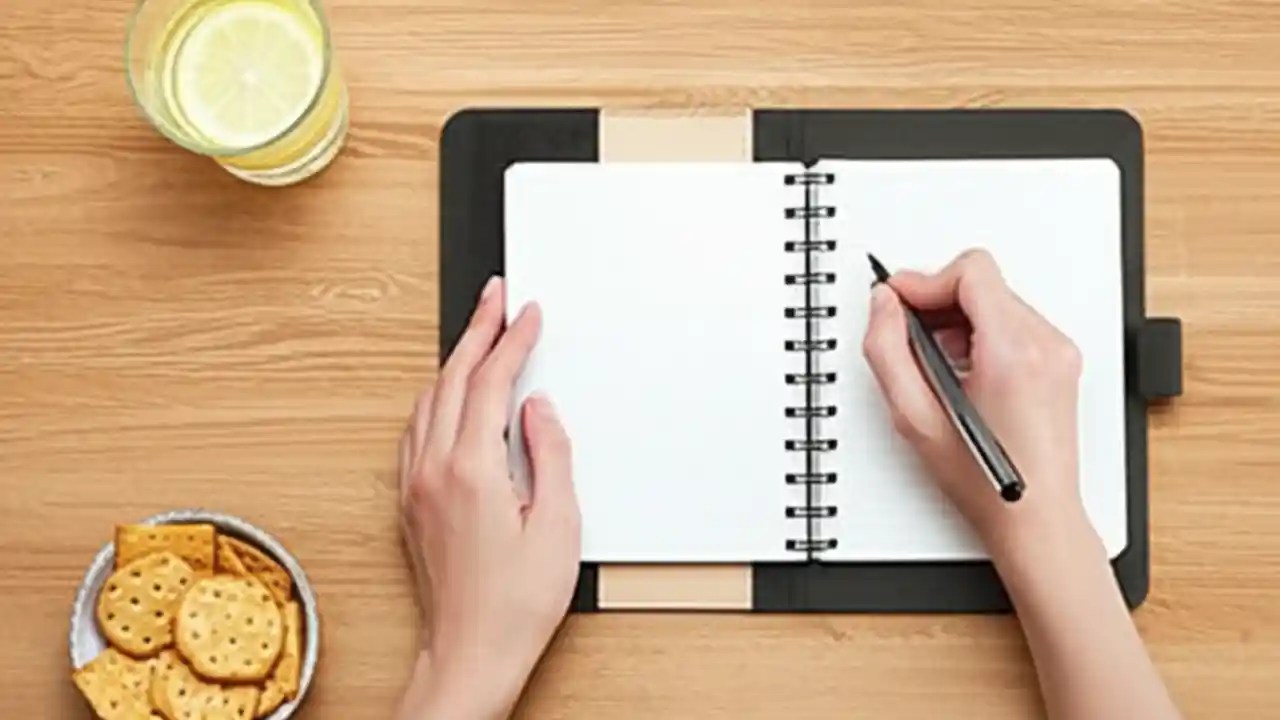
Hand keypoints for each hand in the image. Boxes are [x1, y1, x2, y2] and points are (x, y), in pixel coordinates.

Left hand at [397, 277, 580, 719]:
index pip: (492, 383)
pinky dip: (436, 397)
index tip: (528, 313)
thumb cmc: (515, 604)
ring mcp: (416, 487)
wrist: (471, 654)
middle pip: (452, 379)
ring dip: (454, 361)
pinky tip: (448, 396)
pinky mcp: (411, 504)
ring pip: (428, 401)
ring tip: (477, 335)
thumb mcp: (557, 525)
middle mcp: (433, 471)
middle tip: (495, 297)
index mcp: (471, 470)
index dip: (512, 340)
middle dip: (476, 331)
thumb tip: (538, 409)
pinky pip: (416, 430)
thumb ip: (550, 455)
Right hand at [861, 249, 1089, 560]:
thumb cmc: (986, 483)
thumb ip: (888, 350)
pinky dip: (981, 336)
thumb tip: (884, 305)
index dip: (925, 281)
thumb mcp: (915, 416)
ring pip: (996, 301)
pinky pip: (1013, 324)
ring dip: (959, 322)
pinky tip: (963, 373)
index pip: (971, 272)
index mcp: (1013, 352)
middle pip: (983, 283)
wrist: (1036, 518)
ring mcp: (1058, 352)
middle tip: (909, 338)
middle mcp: (1045, 344)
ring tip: (937, 366)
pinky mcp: (1060, 362)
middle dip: (938, 303)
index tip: (897, 300)